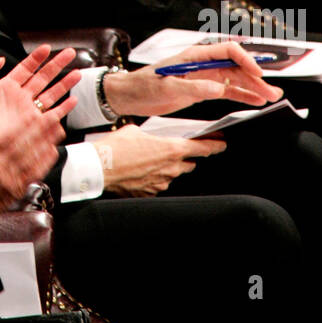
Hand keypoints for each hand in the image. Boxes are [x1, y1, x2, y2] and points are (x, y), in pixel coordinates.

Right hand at [0, 47, 79, 237]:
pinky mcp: (19, 188)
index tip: (33, 114)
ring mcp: (12, 178)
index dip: (22, 127)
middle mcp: (1, 167)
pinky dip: (46, 162)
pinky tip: (54, 150)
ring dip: (48, 143)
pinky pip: (35, 173)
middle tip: (54, 116)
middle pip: (25, 146)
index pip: (8, 138)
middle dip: (40, 130)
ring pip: (33, 158)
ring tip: (59, 129)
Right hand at [91, 124, 225, 196]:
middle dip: (185, 158)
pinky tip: (140, 172)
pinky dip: (153, 178)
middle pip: (189, 163)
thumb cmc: (116, 147)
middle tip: (176, 151)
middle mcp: (171, 168)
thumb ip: (150, 135)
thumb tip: (151, 137)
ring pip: (173, 174)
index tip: (221, 144)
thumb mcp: (135, 130)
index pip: (202, 148)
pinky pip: (158, 184)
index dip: (214, 145)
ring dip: (167, 168)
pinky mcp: (150, 192)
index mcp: (171, 149)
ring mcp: (161, 182)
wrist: (100, 167)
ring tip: (149, 161)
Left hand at [105, 41, 283, 118]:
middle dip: (255, 78)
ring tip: (271, 97)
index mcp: (195, 56)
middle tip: (272, 90)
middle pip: (235, 67)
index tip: (257, 73)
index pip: (227, 52)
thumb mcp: (167, 87)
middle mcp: (203, 64)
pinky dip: (241, 96)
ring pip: (235, 80)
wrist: (130, 96)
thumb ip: (193, 88)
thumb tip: (217, 88)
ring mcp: (204, 76)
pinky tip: (254, 101)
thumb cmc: (144, 86)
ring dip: (252, 88)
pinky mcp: (202, 89)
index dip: (245, 60)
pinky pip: (227, 91)